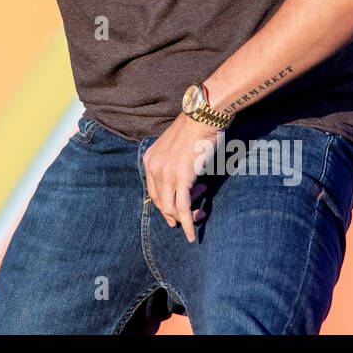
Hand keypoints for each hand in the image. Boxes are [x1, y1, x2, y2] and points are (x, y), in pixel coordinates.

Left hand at [142, 112, 222, 241]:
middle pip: (160, 202)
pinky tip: (193, 235)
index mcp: (150, 159)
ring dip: (186, 218)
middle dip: (176, 212)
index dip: (167, 203)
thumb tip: (186, 182)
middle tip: (196, 210)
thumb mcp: (177, 148)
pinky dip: (188, 224)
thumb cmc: (195, 129)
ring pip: (170, 209)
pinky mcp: (181, 179)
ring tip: (201, 213)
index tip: (183, 205)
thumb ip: (175, 164)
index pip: (153, 191)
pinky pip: (182, 209)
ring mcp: (165, 175)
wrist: (203, 116)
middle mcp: (153, 168)